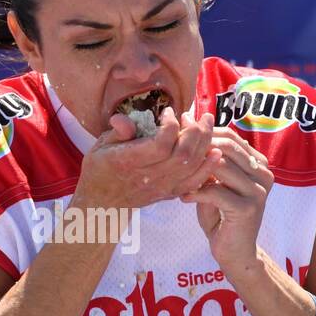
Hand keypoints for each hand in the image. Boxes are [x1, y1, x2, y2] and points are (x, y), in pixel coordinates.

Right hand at [75, 107, 218, 209]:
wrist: (102, 204)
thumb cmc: (100, 170)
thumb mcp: (100, 146)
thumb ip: (117, 132)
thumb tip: (124, 119)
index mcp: (129, 161)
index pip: (160, 144)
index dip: (170, 125)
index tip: (168, 111)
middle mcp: (148, 176)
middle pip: (183, 154)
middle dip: (195, 129)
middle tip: (194, 114)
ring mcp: (162, 187)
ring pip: (192, 165)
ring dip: (204, 142)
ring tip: (206, 123)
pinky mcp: (170, 193)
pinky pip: (195, 182)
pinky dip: (208, 166)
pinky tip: (215, 151)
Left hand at [180, 127, 272, 269]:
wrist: (234, 251)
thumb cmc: (221, 214)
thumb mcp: (214, 182)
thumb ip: (208, 158)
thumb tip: (189, 121)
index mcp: (258, 163)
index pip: (231, 136)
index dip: (204, 133)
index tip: (180, 136)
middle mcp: (264, 173)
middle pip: (227, 146)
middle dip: (198, 147)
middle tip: (176, 155)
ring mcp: (259, 191)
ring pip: (221, 165)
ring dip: (195, 170)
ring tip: (179, 179)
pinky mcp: (248, 208)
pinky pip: (216, 191)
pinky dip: (196, 192)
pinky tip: (185, 197)